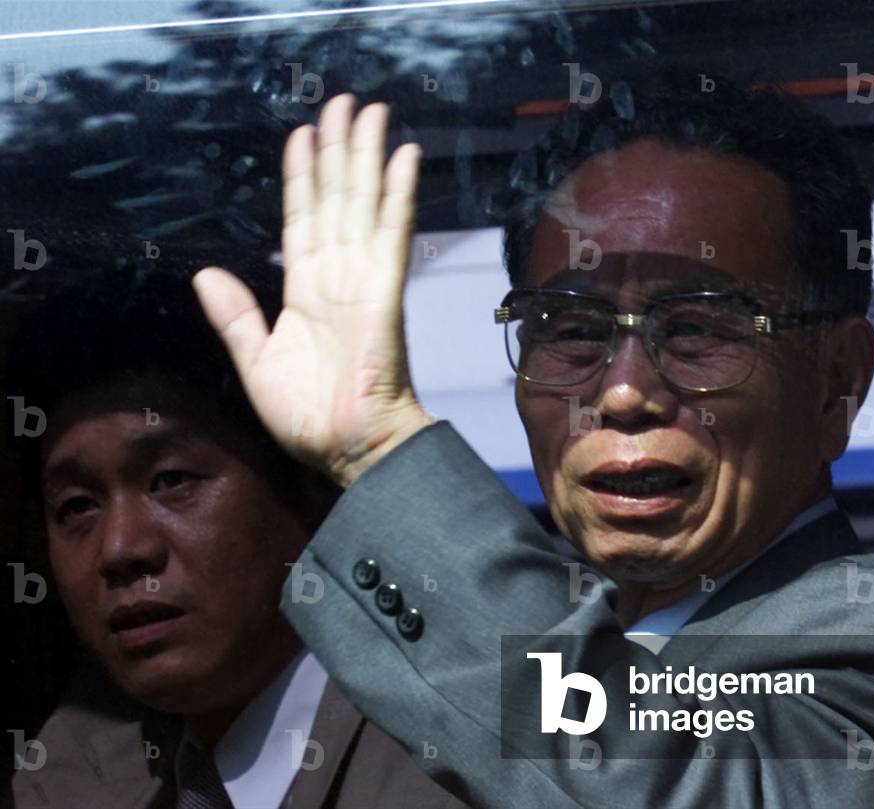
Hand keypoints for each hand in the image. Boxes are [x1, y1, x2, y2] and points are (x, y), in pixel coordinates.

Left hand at [192, 94, 432, 487]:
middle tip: (343, 103)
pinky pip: (392, 234)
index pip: (302, 220)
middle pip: (335, 199)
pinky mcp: (386, 292)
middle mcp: (337, 277)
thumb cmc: (308, 417)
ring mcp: (364, 280)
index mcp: (305, 292)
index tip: (302, 136)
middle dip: (338, 150)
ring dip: (365, 156)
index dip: (301, 178)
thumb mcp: (255, 362)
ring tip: (369, 111)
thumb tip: (206, 274)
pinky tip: (404, 157)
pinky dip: (399, 195)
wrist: (349, 447)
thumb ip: (235, 317)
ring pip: (363, 204)